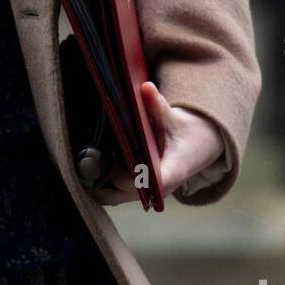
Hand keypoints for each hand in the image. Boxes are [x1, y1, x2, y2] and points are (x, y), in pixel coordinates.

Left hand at [86, 81, 223, 204]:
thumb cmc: (188, 133)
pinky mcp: (139, 189)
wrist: (199, 145)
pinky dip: (102, 178)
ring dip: (98, 179)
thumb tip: (146, 88)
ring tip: (85, 156)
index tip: (105, 154)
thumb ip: (158, 105)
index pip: (138, 181)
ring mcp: (147, 192)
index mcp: (169, 174)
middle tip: (84, 154)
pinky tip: (93, 158)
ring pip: (113, 195)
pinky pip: (114, 191)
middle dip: (99, 176)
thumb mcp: (174, 117)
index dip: (119, 171)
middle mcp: (156, 189)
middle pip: (118, 193)